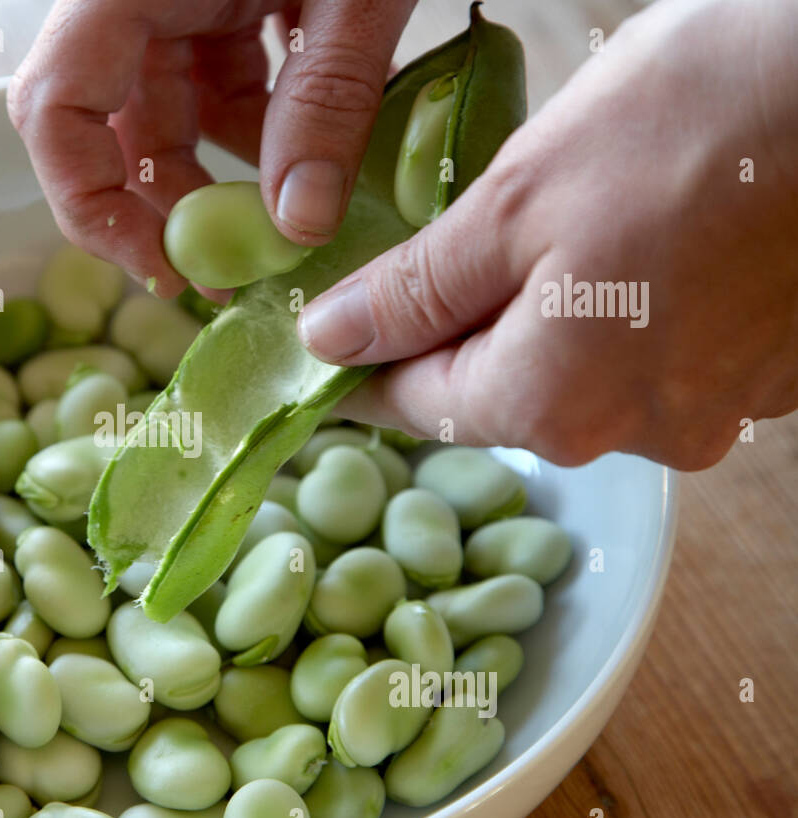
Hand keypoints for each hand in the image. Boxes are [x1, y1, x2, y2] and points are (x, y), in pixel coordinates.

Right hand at [7, 0, 415, 296]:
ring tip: (286, 229)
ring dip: (216, 182)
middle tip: (233, 275)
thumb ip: (328, 101)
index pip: (52, 109)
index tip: (162, 267)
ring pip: (161, 118)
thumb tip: (300, 228)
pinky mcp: (210, 3)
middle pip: (102, 130)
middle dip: (163, 211)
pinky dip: (253, 134)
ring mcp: (167, 0)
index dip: (86, 203)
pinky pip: (207, 87)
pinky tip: (305, 160)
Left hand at [301, 0, 797, 469]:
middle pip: (498, 395)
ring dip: (543, 314)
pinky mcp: (764, 370)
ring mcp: (713, 406)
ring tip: (548, 228)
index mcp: (557, 404)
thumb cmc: (693, 125)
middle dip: (453, 332)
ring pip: (580, 373)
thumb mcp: (514, 201)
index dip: (361, 373)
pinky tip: (633, 240)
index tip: (326, 343)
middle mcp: (638, 430)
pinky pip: (655, 355)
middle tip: (426, 255)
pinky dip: (622, 309)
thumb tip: (332, 340)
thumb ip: (415, 289)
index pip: (417, 410)